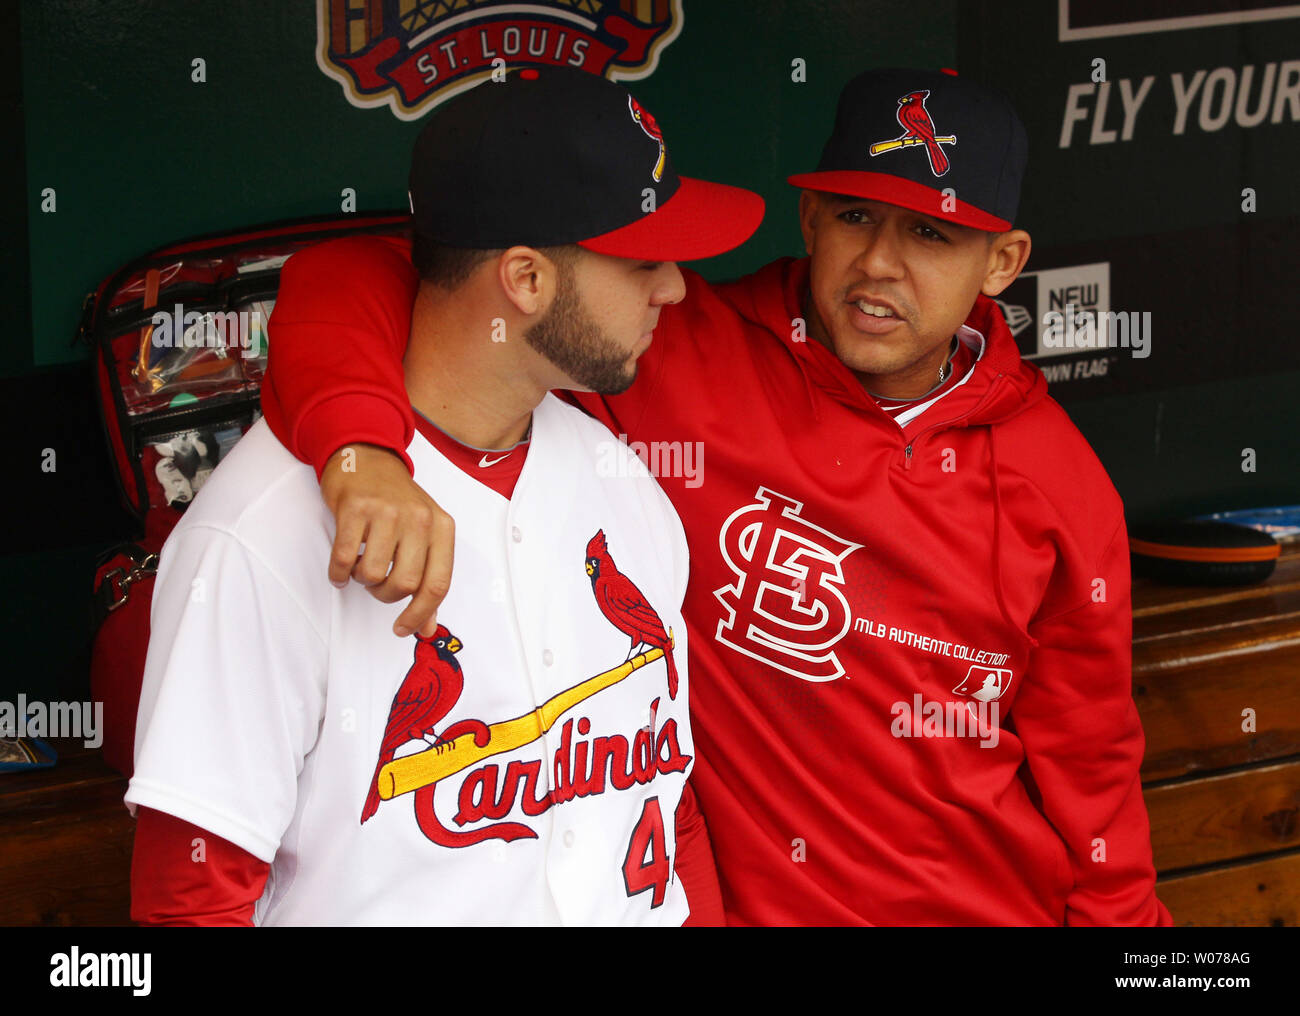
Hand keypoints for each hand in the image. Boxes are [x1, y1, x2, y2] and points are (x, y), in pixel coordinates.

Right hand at [320, 444, 452, 637]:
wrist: (368, 459)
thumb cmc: (398, 503)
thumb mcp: (424, 535)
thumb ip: (427, 580)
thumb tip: (426, 627)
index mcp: (442, 528)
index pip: (438, 584)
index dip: (420, 614)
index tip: (403, 628)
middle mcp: (418, 519)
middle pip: (404, 584)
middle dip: (385, 595)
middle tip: (377, 586)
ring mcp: (386, 512)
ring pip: (372, 574)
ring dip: (361, 580)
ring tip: (361, 565)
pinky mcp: (355, 508)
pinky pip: (343, 559)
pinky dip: (338, 573)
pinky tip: (341, 569)